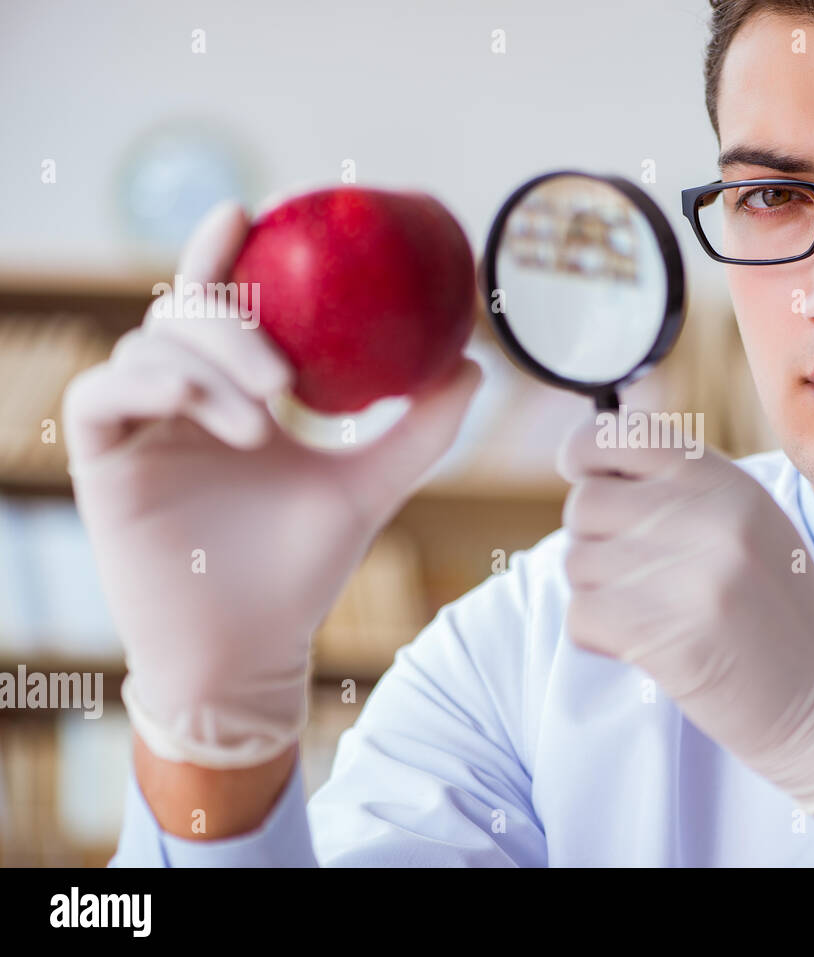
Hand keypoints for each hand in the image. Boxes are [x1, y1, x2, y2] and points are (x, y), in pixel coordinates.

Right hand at [63, 200, 481, 767]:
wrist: (254, 646)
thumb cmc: (304, 569)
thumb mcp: (371, 484)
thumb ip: (419, 427)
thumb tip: (473, 364)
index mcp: (230, 391)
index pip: (218, 300)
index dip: (223, 248)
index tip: (254, 211)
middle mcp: (177, 400)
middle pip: (181, 313)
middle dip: (231, 322)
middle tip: (287, 375)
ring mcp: (136, 428)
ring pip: (148, 349)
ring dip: (209, 367)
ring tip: (266, 420)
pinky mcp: (99, 463)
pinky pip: (103, 395)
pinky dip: (158, 389)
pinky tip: (217, 420)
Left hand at [557, 412, 813, 820]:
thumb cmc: (779, 614)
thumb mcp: (748, 523)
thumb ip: (682, 489)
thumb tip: (586, 463)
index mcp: (727, 482)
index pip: (622, 435)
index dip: (583, 452)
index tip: (580, 473)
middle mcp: (709, 517)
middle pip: (586, 504)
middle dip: (595, 541)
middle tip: (639, 576)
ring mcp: (690, 574)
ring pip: (578, 562)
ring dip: (600, 592)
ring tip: (658, 613)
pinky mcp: (668, 634)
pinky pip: (581, 615)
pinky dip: (599, 637)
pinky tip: (648, 646)